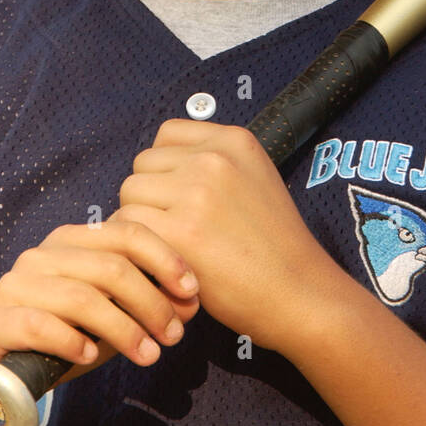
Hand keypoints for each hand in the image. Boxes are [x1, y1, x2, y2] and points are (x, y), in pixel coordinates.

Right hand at [0, 218, 200, 382]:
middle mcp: (42, 253)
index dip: (165, 259)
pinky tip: (91, 356)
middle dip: (151, 302)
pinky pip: (41, 325)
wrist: (1, 374)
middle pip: (110, 266)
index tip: (191, 291)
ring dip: (123, 329)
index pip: (127, 232)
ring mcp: (15, 283)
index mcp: (72, 240)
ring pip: (81, 297)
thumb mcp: (114, 317)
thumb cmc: (67, 338)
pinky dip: (73, 341)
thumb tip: (192, 304)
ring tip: (148, 355)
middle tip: (174, 336)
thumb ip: (147, 305)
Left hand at [116, 119, 338, 352]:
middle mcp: (214, 158)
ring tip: (169, 244)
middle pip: (143, 163)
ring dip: (140, 220)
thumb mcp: (255, 179)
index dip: (165, 167)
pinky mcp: (182, 231)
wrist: (298, 292)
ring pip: (129, 193)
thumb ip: (214, 163)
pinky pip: (127, 225)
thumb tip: (161, 167)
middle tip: (175, 227)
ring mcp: (197, 192)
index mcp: (234, 140)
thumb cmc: (275, 246)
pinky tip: (161, 261)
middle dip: (150, 195)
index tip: (178, 196)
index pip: (166, 134)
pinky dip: (137, 246)